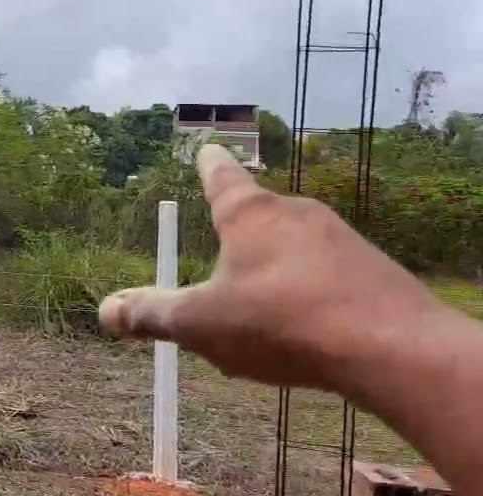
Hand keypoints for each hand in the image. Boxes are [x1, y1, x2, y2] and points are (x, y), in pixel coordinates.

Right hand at [98, 144, 441, 389]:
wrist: (389, 347)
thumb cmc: (281, 323)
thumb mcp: (202, 324)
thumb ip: (153, 315)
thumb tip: (105, 310)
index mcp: (249, 214)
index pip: (221, 176)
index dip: (209, 164)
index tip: (208, 148)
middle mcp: (295, 212)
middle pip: (257, 216)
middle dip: (238, 238)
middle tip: (221, 268)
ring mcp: (339, 237)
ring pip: (293, 248)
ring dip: (273, 273)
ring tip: (262, 320)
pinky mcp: (371, 267)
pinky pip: (326, 273)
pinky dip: (308, 294)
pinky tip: (306, 334)